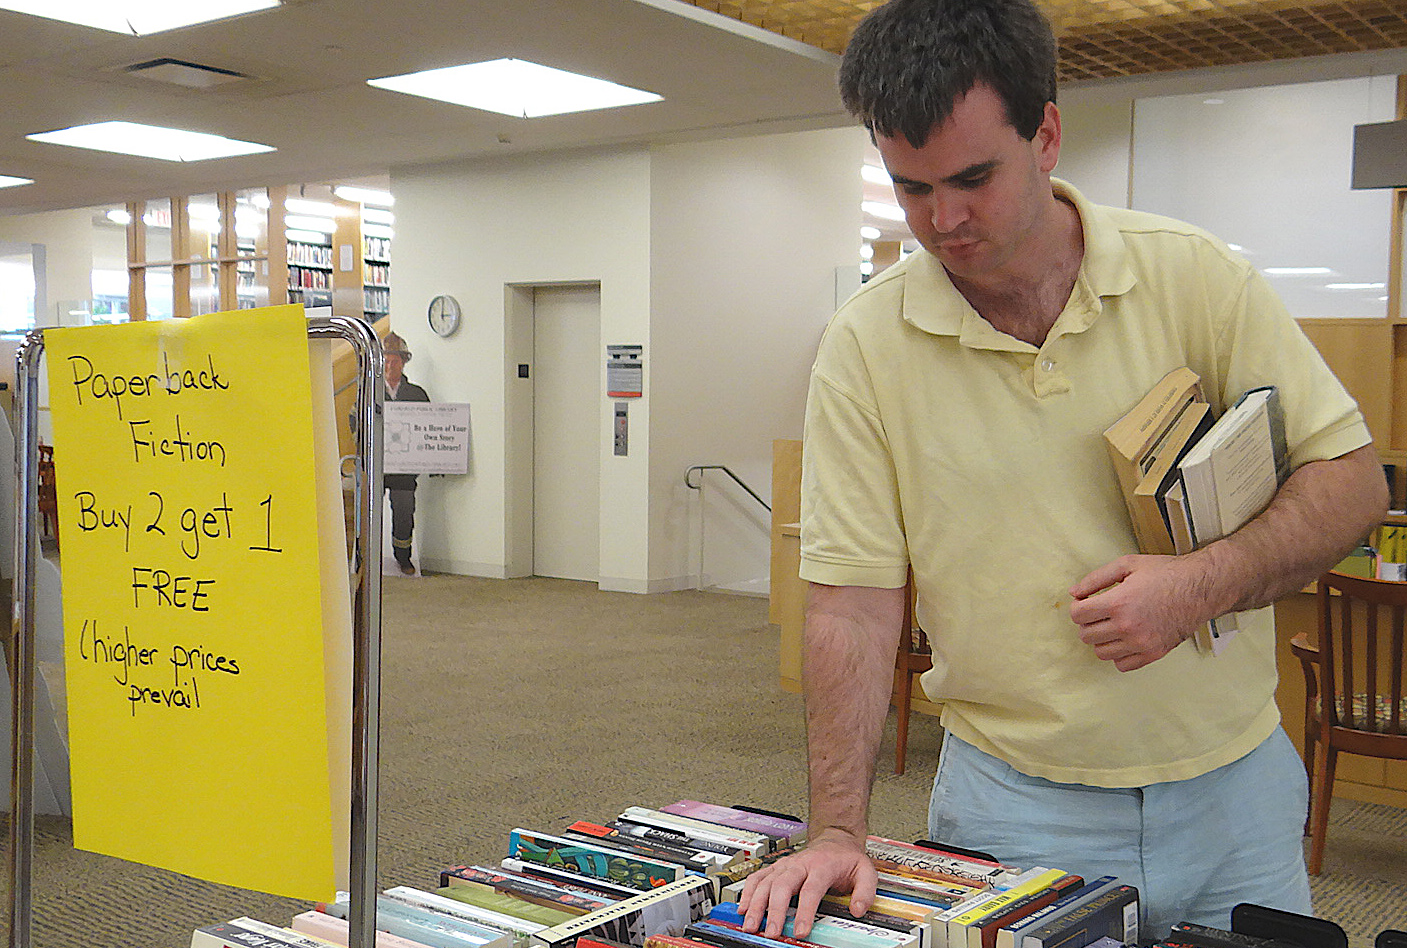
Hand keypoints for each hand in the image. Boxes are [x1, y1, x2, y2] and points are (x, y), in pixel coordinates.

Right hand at [737, 831, 876, 938]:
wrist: (835, 840)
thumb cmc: (846, 858)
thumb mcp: (866, 871)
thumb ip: (865, 892)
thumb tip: (857, 910)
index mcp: (821, 865)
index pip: (811, 889)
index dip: (804, 911)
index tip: (800, 930)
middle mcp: (800, 864)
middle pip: (782, 885)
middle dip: (773, 910)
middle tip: (770, 931)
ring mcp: (785, 865)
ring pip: (765, 881)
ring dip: (755, 903)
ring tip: (750, 924)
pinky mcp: (776, 868)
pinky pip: (757, 877)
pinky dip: (747, 892)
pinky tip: (742, 908)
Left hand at [1069, 554, 1214, 670]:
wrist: (1201, 587)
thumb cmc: (1166, 573)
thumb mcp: (1127, 565)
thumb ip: (1096, 578)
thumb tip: (1074, 593)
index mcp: (1118, 603)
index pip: (1077, 615)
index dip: (1078, 607)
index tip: (1086, 603)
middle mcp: (1128, 627)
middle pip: (1086, 635)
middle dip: (1087, 623)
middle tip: (1099, 613)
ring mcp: (1141, 643)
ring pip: (1101, 652)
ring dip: (1101, 639)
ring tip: (1112, 626)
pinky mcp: (1154, 653)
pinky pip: (1122, 665)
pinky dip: (1119, 655)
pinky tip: (1125, 639)